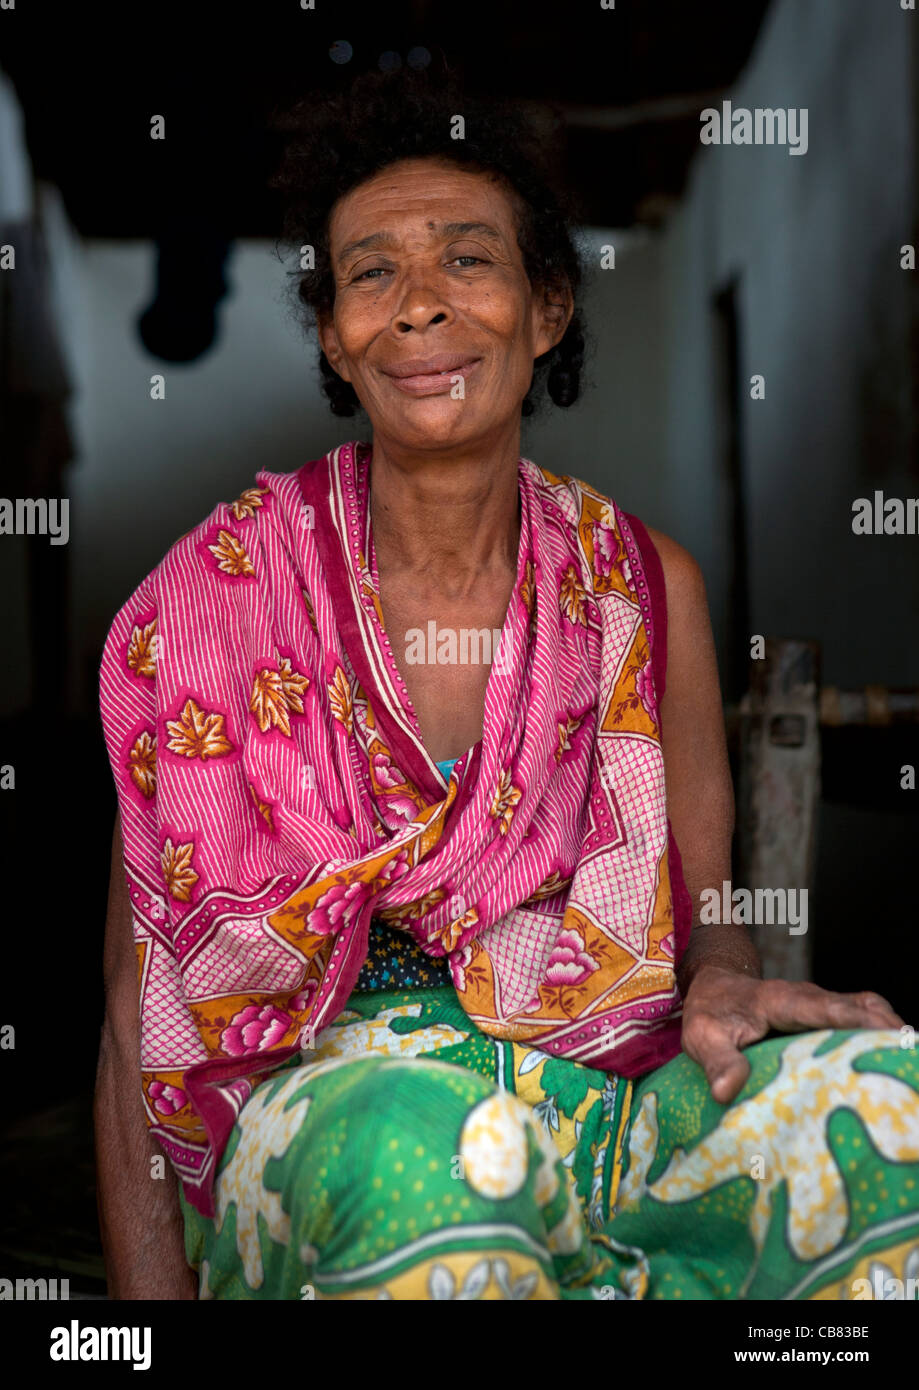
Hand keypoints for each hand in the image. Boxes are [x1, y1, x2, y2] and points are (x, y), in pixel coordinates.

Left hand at [681, 965, 903, 1103]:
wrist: (713, 988)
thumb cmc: (710, 1014)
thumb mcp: (704, 1038)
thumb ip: (718, 1061)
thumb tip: (726, 1093)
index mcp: (784, 1001)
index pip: (829, 1008)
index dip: (862, 1021)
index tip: (894, 1035)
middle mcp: (810, 999)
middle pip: (862, 1007)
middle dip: (891, 1031)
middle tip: (910, 1060)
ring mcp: (821, 1007)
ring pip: (867, 1012)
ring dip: (889, 1035)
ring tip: (907, 1066)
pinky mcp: (826, 1018)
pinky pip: (860, 1021)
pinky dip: (879, 1038)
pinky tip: (888, 1066)